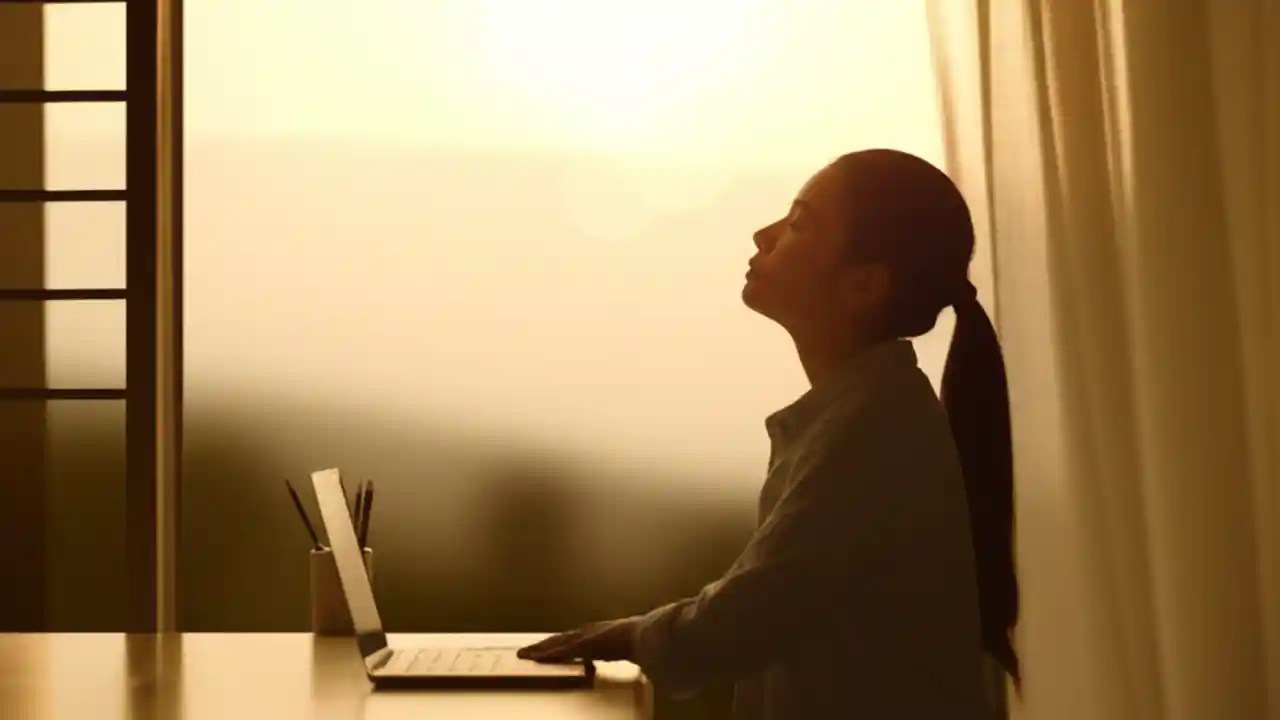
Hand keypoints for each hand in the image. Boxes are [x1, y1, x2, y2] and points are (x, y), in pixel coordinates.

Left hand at [517, 617, 638, 662]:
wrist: (643, 635)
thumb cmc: (640, 639)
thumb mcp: (629, 643)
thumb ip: (624, 646)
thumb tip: (629, 651)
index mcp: (597, 632)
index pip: (572, 638)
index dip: (559, 643)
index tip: (548, 647)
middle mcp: (587, 632)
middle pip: (559, 639)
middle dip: (543, 645)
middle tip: (527, 651)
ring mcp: (583, 637)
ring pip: (555, 644)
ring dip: (539, 649)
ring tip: (525, 654)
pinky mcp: (582, 645)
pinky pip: (560, 652)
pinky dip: (547, 655)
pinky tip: (536, 658)